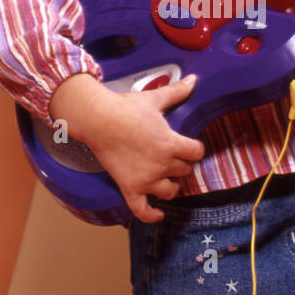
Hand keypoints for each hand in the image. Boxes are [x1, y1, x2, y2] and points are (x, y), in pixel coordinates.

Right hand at [83, 75, 205, 223]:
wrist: (98, 120)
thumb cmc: (126, 108)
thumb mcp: (154, 98)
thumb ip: (176, 92)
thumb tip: (194, 79)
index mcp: (170, 143)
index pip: (196, 153)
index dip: (195, 149)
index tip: (190, 147)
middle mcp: (161, 164)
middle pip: (184, 171)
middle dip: (181, 164)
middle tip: (174, 158)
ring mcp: (146, 179)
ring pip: (171, 191)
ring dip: (172, 186)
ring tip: (167, 179)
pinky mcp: (130, 188)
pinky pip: (143, 210)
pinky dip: (152, 215)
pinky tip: (159, 214)